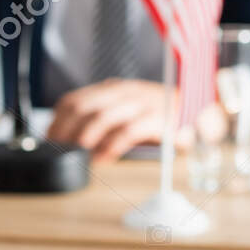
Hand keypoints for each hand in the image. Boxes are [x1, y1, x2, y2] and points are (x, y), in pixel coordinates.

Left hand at [46, 79, 187, 162]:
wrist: (199, 113)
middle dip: (66, 131)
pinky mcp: (157, 118)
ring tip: (77, 155)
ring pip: (103, 116)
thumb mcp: (126, 113)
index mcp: (112, 89)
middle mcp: (124, 92)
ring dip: (85, 138)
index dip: (57, 121)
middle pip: (83, 107)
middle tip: (60, 151)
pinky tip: (102, 160)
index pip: (73, 100)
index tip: (49, 141)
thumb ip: (102, 122)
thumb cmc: (158, 117)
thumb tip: (71, 143)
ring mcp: (141, 103)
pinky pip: (128, 131)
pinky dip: (111, 147)